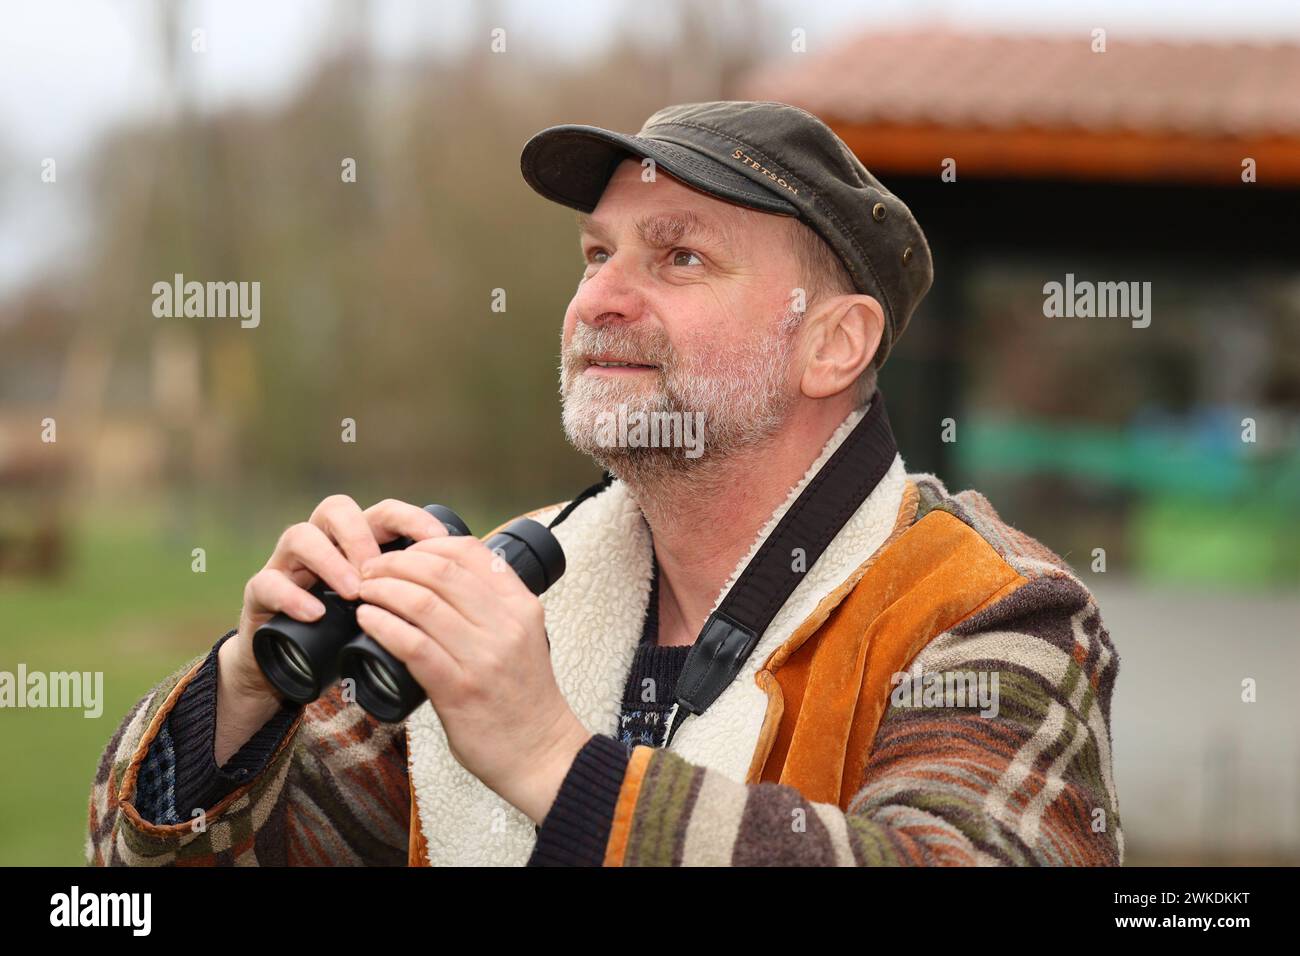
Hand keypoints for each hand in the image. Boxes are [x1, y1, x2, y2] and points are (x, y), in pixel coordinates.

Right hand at [216, 496, 449, 763]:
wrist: (293, 672)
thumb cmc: (356, 637)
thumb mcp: (396, 614)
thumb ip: (429, 596)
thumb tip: (488, 588)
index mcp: (361, 544)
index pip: (386, 513)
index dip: (412, 518)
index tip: (439, 538)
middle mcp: (324, 545)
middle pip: (338, 509)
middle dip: (364, 532)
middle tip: (384, 566)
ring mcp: (289, 566)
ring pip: (300, 535)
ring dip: (330, 560)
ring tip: (354, 589)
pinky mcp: (261, 595)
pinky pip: (269, 583)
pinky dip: (292, 596)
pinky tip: (316, 612)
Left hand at [355, 534, 590, 823]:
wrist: (540, 751)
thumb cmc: (523, 697)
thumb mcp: (523, 637)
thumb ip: (493, 608)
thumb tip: (442, 580)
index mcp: (521, 606)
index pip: (471, 552)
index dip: (427, 543)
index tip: (402, 551)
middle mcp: (506, 624)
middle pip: (440, 570)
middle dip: (395, 562)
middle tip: (370, 569)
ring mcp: (484, 656)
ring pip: (422, 602)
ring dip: (382, 589)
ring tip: (363, 591)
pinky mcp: (459, 688)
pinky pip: (412, 644)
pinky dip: (383, 624)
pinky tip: (367, 619)